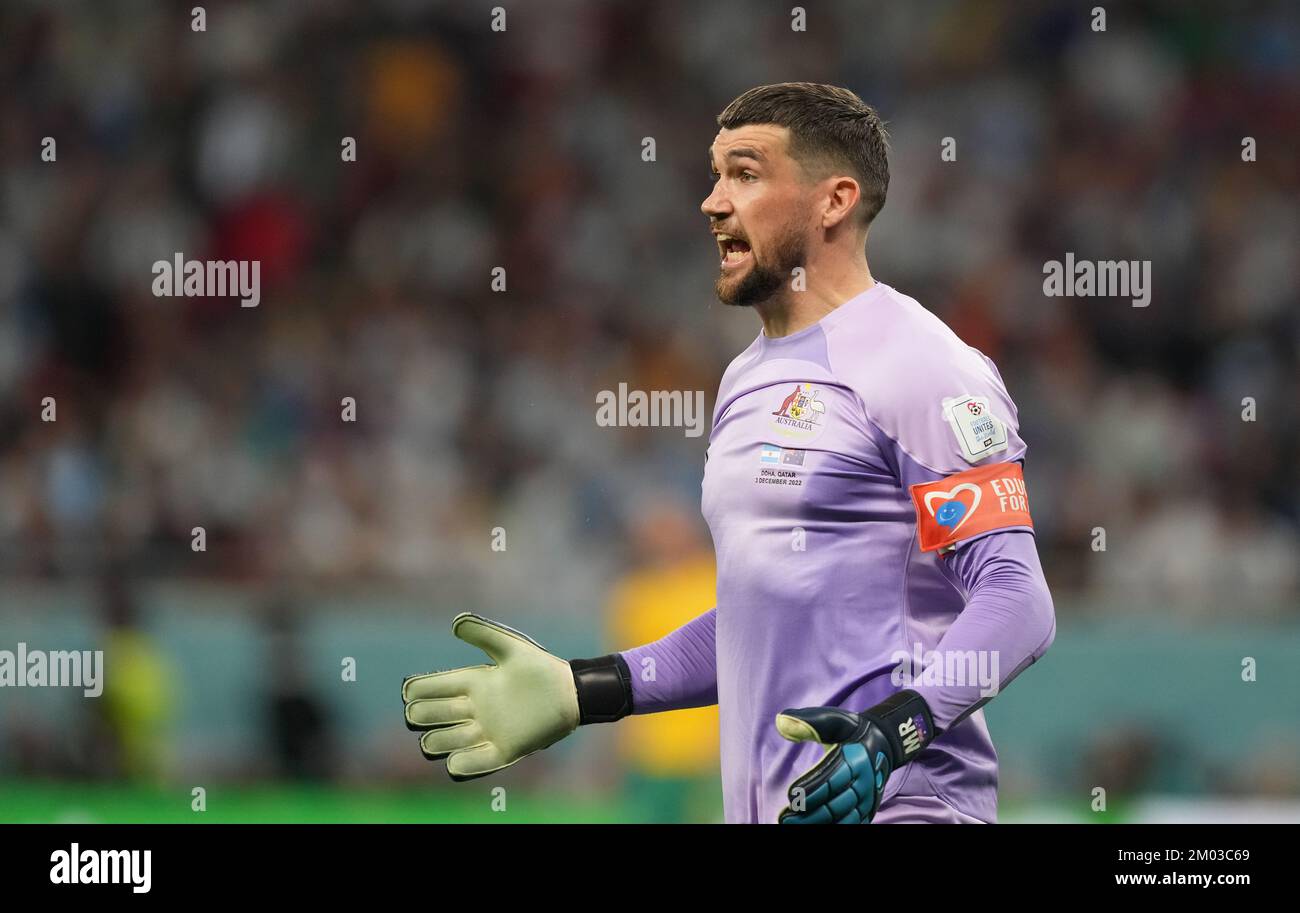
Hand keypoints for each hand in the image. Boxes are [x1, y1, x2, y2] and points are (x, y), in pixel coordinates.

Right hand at [402, 613, 580, 780]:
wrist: (570, 693)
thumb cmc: (541, 668)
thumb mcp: (511, 648)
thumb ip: (484, 634)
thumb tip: (454, 623)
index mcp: (471, 684)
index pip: (432, 688)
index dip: (418, 689)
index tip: (410, 690)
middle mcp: (473, 709)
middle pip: (432, 716)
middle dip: (421, 716)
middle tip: (419, 714)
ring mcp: (486, 732)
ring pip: (445, 742)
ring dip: (437, 741)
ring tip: (434, 740)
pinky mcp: (503, 751)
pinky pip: (473, 763)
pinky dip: (461, 764)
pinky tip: (455, 761)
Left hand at [776, 690, 933, 823]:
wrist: (882, 742)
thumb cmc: (850, 730)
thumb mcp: (831, 719)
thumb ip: (806, 721)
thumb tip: (781, 721)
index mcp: (855, 759)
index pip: (831, 780)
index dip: (811, 791)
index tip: (791, 796)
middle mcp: (865, 782)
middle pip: (836, 804)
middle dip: (809, 814)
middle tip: (786, 818)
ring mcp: (868, 798)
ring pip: (844, 818)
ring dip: (818, 824)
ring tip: (794, 825)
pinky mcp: (869, 808)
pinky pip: (853, 823)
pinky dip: (835, 827)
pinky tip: (815, 827)